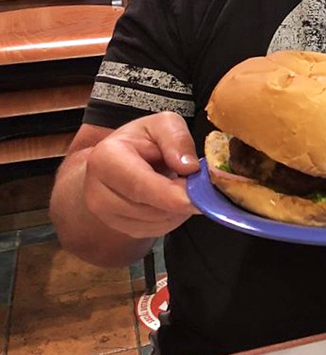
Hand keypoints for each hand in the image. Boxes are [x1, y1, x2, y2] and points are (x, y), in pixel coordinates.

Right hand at [83, 112, 201, 238]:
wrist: (123, 155)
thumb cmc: (144, 138)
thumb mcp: (164, 123)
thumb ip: (177, 139)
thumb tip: (189, 167)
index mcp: (106, 158)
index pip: (140, 186)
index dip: (171, 196)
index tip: (198, 200)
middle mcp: (97, 191)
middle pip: (148, 209)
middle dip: (180, 201)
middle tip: (199, 185)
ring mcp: (104, 214)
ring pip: (153, 223)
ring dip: (178, 210)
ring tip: (183, 186)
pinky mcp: (118, 227)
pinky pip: (153, 231)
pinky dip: (171, 218)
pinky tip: (173, 199)